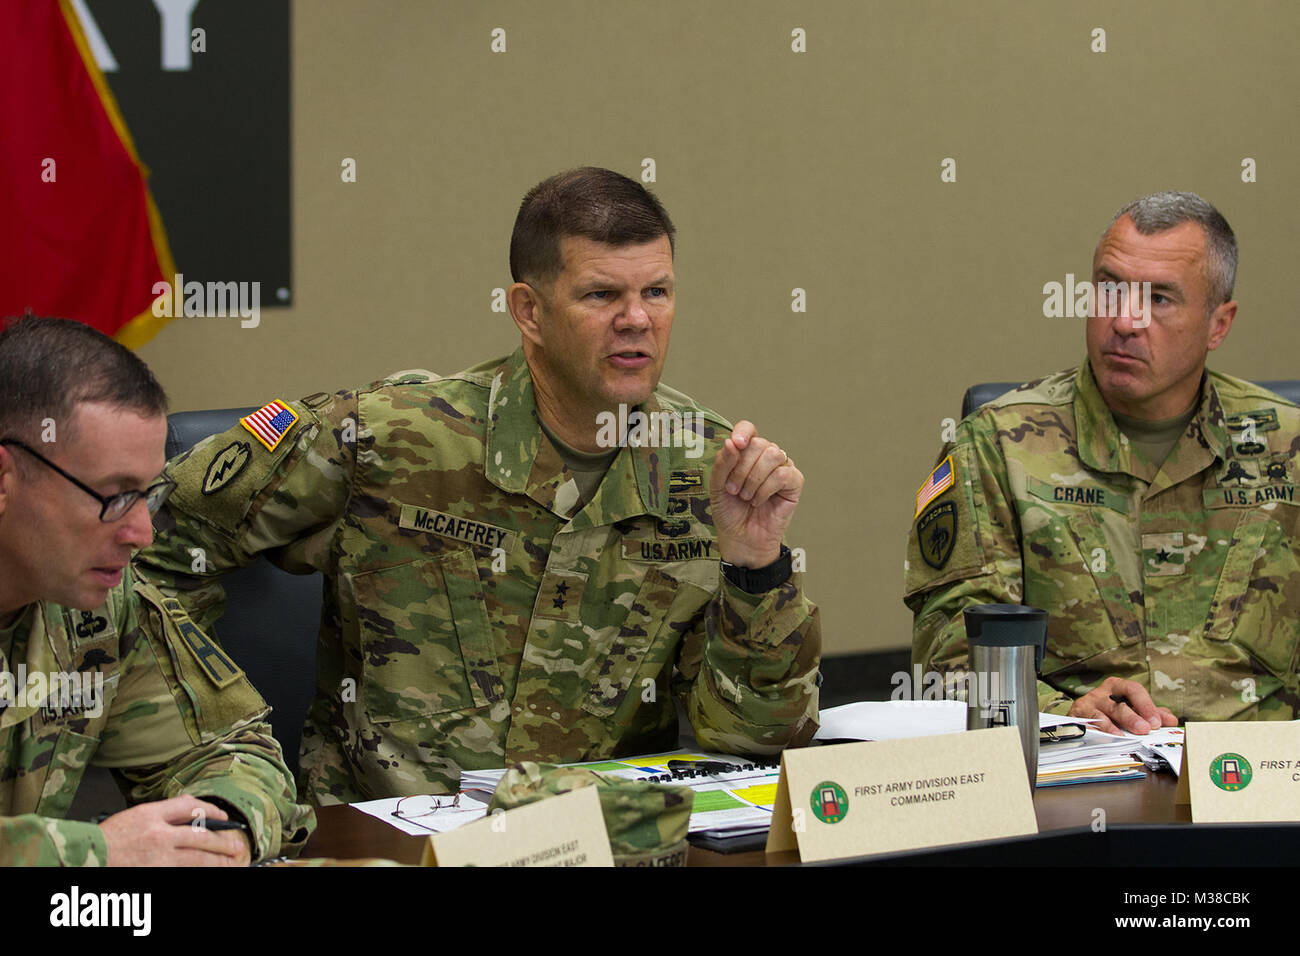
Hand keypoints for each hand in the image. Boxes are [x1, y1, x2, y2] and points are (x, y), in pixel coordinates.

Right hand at [100, 794, 251, 866]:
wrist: (84, 858)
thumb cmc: (105, 839)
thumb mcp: (132, 816)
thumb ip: (160, 815)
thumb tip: (187, 815)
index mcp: (151, 814)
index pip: (189, 806)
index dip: (210, 809)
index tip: (220, 816)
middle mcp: (158, 833)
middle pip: (200, 834)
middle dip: (221, 840)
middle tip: (235, 844)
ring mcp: (159, 855)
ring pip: (197, 856)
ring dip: (216, 859)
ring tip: (230, 861)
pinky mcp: (156, 871)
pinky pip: (183, 870)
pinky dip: (196, 870)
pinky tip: (205, 870)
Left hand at [709, 421, 802, 567]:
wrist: (741, 538)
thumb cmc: (730, 512)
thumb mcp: (718, 486)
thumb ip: (723, 463)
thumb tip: (732, 442)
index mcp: (746, 453)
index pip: (748, 429)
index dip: (743, 432)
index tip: (737, 443)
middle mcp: (765, 456)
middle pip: (759, 443)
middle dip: (741, 468)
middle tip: (734, 490)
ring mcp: (781, 468)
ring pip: (773, 455)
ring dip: (754, 478)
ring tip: (745, 497)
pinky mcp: (794, 483)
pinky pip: (783, 474)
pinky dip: (766, 489)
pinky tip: (758, 501)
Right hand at [1067, 677, 1177, 735]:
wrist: (1082, 715)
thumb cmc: (1110, 710)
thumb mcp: (1131, 708)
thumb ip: (1151, 713)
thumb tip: (1171, 720)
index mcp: (1117, 686)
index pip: (1133, 690)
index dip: (1146, 705)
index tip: (1156, 722)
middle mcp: (1101, 693)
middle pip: (1118, 704)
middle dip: (1132, 717)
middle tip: (1145, 729)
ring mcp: (1087, 705)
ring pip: (1102, 715)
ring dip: (1115, 727)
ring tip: (1126, 737)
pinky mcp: (1077, 718)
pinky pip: (1089, 726)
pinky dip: (1100, 733)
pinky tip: (1109, 738)